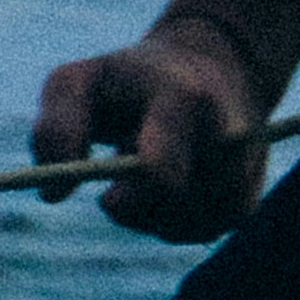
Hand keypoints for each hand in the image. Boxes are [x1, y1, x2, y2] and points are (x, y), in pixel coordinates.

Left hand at [33, 16, 271, 243]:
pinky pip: (198, 233)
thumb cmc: (130, 80)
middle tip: (117, 189)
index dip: (129, 198)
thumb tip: (52, 194)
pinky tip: (172, 188)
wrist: (212, 67)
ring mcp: (243, 171)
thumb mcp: (80, 82)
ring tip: (150, 170)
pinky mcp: (247, 200)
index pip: (162, 168)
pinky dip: (173, 221)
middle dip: (136, 207)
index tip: (106, 197)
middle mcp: (227, 135)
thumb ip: (55, 129)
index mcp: (184, 99)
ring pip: (182, 227)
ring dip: (150, 213)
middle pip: (172, 207)